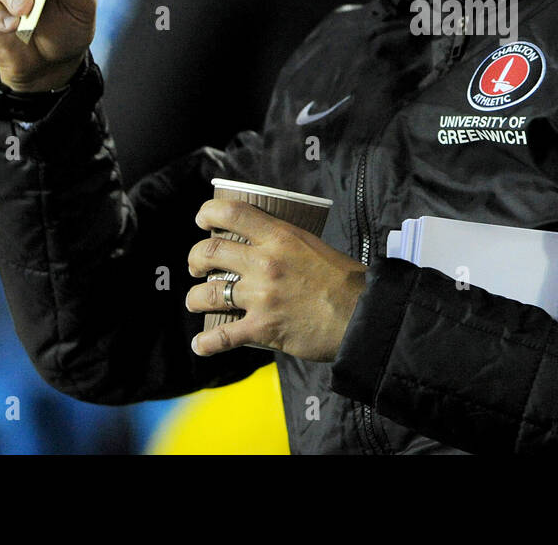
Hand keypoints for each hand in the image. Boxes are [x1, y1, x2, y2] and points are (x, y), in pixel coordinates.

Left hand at [186, 199, 367, 362]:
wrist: (362, 315)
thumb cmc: (346, 282)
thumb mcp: (315, 247)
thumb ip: (288, 246)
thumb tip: (270, 248)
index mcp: (281, 237)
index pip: (233, 212)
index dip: (209, 213)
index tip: (202, 220)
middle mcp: (265, 263)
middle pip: (210, 252)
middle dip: (195, 259)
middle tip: (197, 266)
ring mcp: (261, 297)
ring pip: (207, 294)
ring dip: (194, 298)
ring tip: (197, 301)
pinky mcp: (263, 328)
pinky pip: (222, 336)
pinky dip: (206, 343)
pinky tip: (201, 344)